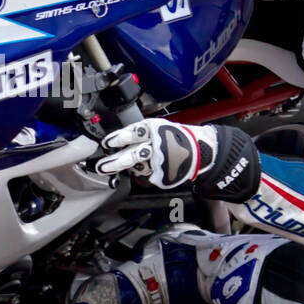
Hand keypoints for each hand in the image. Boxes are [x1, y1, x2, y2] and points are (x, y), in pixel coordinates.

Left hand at [95, 118, 219, 189]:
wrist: (201, 149)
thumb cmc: (174, 136)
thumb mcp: (158, 128)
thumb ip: (138, 136)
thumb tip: (116, 144)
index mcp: (155, 130)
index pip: (135, 133)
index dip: (120, 138)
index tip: (107, 143)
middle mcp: (158, 145)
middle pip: (134, 153)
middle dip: (116, 161)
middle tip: (102, 166)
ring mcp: (162, 161)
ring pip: (140, 166)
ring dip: (124, 168)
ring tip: (109, 169)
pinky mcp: (165, 174)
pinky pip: (149, 174)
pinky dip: (147, 172)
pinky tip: (153, 167)